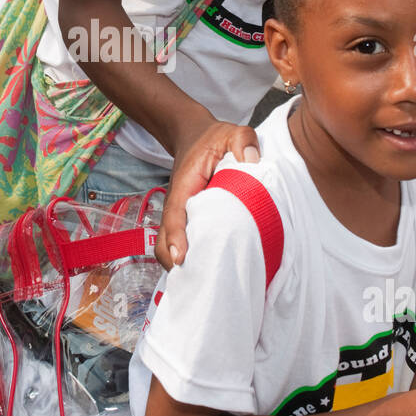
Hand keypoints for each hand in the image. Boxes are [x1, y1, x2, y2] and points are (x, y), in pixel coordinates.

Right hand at [156, 120, 259, 269]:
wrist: (194, 137)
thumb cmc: (213, 139)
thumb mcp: (233, 132)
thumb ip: (243, 141)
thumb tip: (251, 161)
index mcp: (185, 186)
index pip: (174, 214)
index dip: (175, 237)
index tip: (180, 258)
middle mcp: (178, 205)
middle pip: (164, 241)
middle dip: (176, 263)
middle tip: (200, 281)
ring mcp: (181, 216)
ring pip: (170, 248)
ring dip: (184, 266)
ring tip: (207, 282)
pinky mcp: (188, 223)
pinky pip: (184, 246)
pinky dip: (191, 261)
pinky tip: (212, 271)